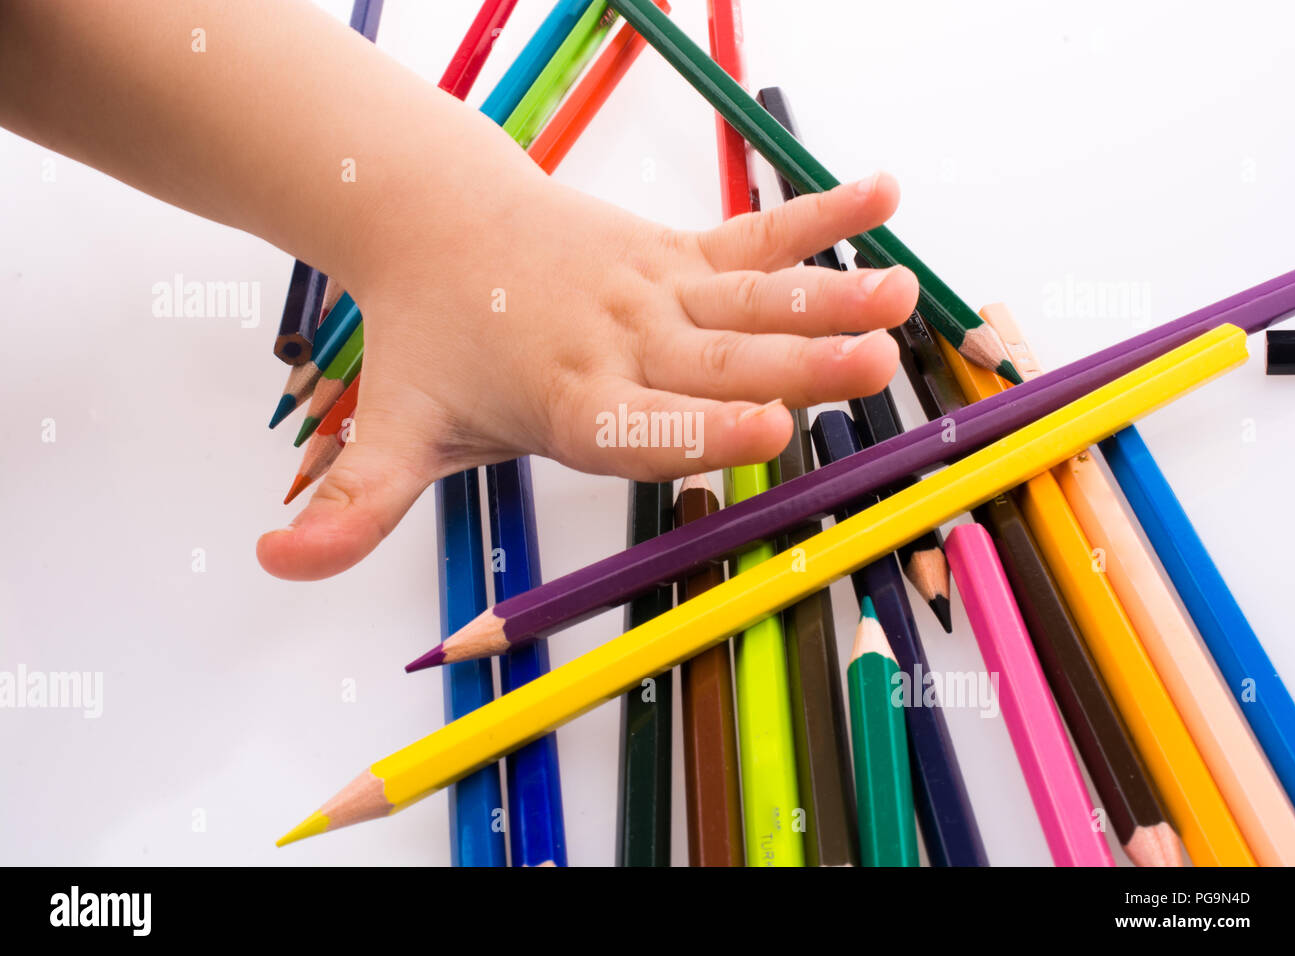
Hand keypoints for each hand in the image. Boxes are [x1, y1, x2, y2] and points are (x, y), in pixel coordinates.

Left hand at [258, 170, 916, 580]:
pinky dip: (818, 218)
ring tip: (900, 298)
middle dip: (800, 366)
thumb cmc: (429, 343)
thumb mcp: (389, 432)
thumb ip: (352, 508)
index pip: (638, 426)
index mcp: (565, 399)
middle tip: (870, 371)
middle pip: (717, 360)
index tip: (766, 432)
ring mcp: (655, 288)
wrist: (433, 225)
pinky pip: (753, 235)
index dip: (702, 429)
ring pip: (752, 297)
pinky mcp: (675, 251)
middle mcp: (622, 341)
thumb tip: (275, 561)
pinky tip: (883, 194)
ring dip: (831, 298)